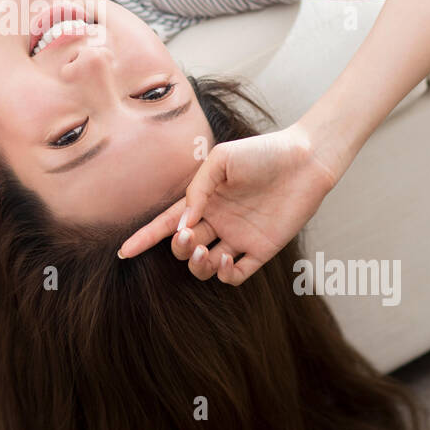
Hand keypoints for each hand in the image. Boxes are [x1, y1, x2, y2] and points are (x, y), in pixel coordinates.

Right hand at [116, 124, 336, 284]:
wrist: (304, 160)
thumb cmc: (262, 153)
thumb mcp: (220, 160)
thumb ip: (197, 188)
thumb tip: (183, 221)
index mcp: (204, 200)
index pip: (167, 223)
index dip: (145, 237)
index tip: (124, 251)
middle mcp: (217, 221)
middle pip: (183, 247)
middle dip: (178, 247)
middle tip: (188, 237)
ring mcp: (238, 237)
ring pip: (204, 266)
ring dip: (198, 264)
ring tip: (207, 252)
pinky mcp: (261, 250)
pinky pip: (235, 275)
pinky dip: (225, 274)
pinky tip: (227, 257)